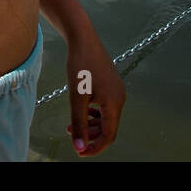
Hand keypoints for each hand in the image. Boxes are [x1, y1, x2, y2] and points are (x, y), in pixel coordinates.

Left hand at [64, 34, 124, 156]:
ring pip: (106, 117)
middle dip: (91, 136)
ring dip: (90, 125)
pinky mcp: (111, 84)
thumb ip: (79, 124)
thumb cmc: (80, 66)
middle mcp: (120, 98)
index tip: (79, 152)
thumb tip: (79, 147)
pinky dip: (93, 113)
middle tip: (72, 138)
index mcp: (114, 103)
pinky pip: (105, 106)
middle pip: (108, 127)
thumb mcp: (76, 98)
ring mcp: (117, 90)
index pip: (109, 135)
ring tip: (71, 126)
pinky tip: (81, 112)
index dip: (95, 147)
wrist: (83, 38)